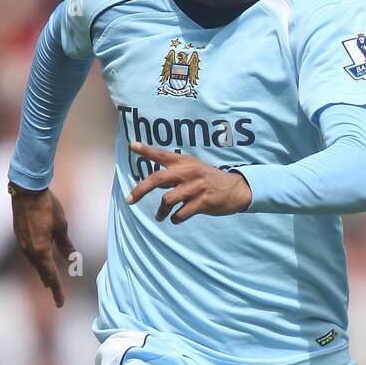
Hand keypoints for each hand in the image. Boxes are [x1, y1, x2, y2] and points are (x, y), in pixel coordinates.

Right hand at [10, 186, 75, 306]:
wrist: (26, 190)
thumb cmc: (47, 206)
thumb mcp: (61, 226)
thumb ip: (65, 245)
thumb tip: (71, 259)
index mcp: (41, 251)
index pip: (51, 276)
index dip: (57, 290)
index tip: (61, 303)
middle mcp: (29, 251)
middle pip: (42, 272)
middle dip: (50, 283)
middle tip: (57, 296)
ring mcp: (22, 244)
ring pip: (35, 264)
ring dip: (43, 272)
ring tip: (49, 282)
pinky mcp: (19, 236)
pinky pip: (30, 254)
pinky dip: (37, 262)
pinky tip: (40, 262)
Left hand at [126, 142, 251, 222]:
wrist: (236, 189)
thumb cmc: (209, 180)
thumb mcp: (193, 169)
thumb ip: (174, 173)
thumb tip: (151, 182)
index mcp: (185, 162)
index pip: (162, 154)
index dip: (146, 150)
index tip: (132, 145)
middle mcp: (188, 171)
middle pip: (158, 179)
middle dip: (141, 190)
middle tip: (130, 200)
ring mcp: (196, 186)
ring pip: (168, 200)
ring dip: (161, 211)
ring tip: (160, 216)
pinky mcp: (204, 201)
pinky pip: (181, 213)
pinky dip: (175, 218)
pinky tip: (176, 218)